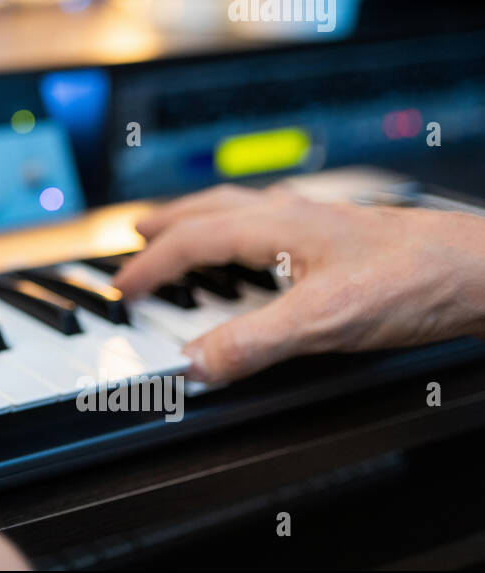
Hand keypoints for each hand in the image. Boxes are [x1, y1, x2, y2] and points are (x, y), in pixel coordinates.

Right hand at [112, 184, 484, 382]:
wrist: (484, 272)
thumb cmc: (417, 282)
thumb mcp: (323, 322)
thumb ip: (253, 343)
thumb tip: (194, 364)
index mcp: (276, 225)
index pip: (192, 240)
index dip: (151, 266)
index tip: (124, 288)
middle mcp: (293, 214)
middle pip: (210, 209)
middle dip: (167, 225)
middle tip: (136, 237)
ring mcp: (320, 221)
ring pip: (241, 210)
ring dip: (201, 221)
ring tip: (184, 233)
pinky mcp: (345, 236)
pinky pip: (272, 222)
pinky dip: (242, 230)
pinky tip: (263, 247)